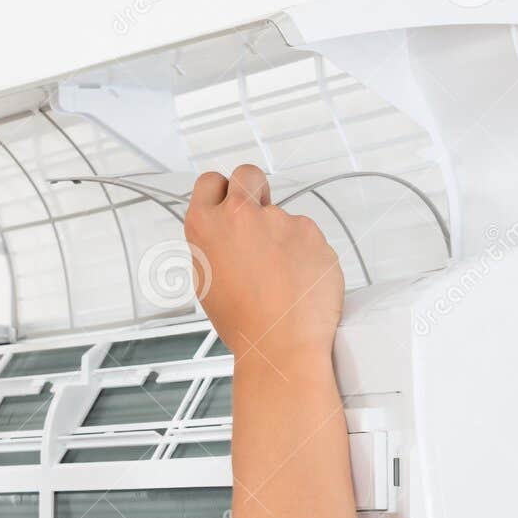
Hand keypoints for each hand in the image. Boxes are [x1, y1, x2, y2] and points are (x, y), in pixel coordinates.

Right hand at [183, 164, 344, 365]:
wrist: (281, 344)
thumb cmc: (243, 322)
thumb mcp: (207, 281)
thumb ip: (214, 245)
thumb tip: (223, 232)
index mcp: (206, 226)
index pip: (209, 181)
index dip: (219, 192)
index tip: (226, 201)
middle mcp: (241, 215)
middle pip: (247, 174)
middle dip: (252, 188)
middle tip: (256, 215)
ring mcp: (279, 220)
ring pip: (281, 217)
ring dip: (282, 237)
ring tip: (280, 278)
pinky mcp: (311, 232)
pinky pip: (306, 237)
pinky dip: (305, 255)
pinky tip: (298, 282)